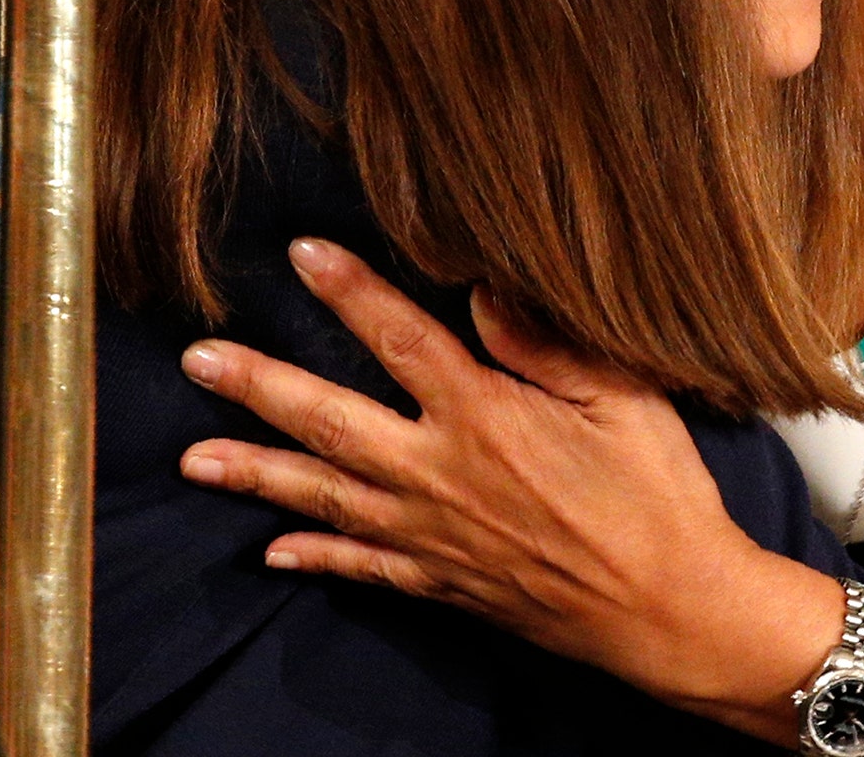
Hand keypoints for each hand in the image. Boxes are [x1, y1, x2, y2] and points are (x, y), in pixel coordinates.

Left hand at [175, 238, 773, 699]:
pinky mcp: (443, 583)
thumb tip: (483, 290)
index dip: (349, 290)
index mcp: (487, 416)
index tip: (301, 253)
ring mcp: (433, 536)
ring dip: (256, 473)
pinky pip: (361, 569)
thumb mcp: (626, 399)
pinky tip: (273, 551)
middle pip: (330, 421)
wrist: (669, 609)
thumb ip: (548, 345)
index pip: (401, 338)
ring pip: (324, 498)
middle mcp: (441, 475)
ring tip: (194, 458)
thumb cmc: (659, 495)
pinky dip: (314, 558)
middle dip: (259, 386)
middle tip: (197, 359)